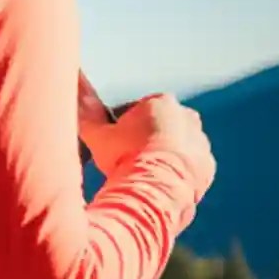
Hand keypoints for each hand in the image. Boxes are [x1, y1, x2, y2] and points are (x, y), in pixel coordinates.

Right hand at [79, 93, 215, 197]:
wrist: (155, 190)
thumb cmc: (125, 157)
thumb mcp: (98, 135)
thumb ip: (86, 113)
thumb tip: (72, 88)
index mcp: (160, 102)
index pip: (137, 110)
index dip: (122, 128)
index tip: (114, 145)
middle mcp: (186, 117)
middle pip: (160, 126)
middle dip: (146, 140)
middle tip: (127, 161)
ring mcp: (200, 142)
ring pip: (176, 146)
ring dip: (163, 157)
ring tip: (142, 176)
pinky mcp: (206, 166)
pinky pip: (189, 167)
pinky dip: (176, 174)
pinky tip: (159, 185)